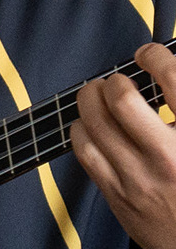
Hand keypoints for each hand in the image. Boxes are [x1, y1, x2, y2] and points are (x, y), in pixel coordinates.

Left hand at [72, 43, 175, 248]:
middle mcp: (170, 158)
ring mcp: (140, 179)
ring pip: (95, 123)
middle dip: (114, 81)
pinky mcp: (117, 195)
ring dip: (90, 100)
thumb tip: (166, 74)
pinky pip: (84, 151)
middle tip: (117, 80)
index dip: (156, 57)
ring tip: (97, 95)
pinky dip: (81, 129)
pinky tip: (89, 124)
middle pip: (123, 101)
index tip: (148, 53)